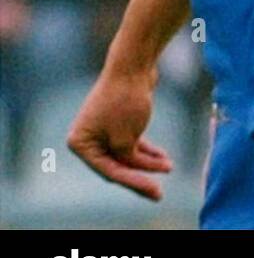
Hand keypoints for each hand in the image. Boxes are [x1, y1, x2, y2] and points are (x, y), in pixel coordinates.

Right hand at [67, 67, 172, 200]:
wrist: (135, 64)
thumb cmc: (126, 99)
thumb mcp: (126, 137)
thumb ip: (127, 158)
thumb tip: (132, 168)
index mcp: (81, 142)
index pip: (109, 170)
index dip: (134, 182)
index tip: (155, 191)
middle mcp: (88, 137)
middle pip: (117, 164)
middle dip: (140, 176)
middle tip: (159, 193)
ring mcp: (103, 130)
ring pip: (127, 154)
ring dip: (148, 162)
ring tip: (168, 167)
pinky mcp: (119, 122)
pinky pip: (133, 143)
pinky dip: (147, 150)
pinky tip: (163, 159)